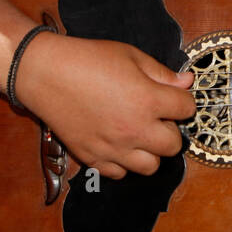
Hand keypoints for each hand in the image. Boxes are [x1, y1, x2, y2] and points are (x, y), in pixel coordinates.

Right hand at [16, 33, 194, 179]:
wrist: (45, 73)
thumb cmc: (87, 60)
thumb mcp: (131, 56)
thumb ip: (162, 74)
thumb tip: (187, 82)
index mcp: (148, 100)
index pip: (187, 109)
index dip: (183, 101)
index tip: (174, 98)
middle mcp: (134, 129)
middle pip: (174, 145)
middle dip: (171, 130)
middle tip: (158, 118)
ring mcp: (113, 148)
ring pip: (151, 167)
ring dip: (151, 151)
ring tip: (139, 134)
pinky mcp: (92, 158)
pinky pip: (120, 174)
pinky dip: (123, 163)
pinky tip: (118, 144)